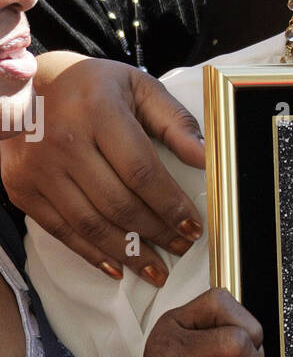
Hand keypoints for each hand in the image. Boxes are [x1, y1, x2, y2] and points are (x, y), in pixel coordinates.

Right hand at [0, 51, 205, 283]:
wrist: (28, 87)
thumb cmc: (93, 87)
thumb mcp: (139, 88)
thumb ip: (176, 122)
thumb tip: (206, 158)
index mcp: (98, 111)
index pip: (142, 172)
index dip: (170, 206)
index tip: (193, 228)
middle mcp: (64, 140)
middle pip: (118, 204)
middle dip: (156, 233)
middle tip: (181, 248)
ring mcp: (38, 168)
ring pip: (91, 225)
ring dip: (128, 254)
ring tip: (156, 269)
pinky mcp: (22, 188)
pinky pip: (62, 231)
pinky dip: (93, 255)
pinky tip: (118, 267)